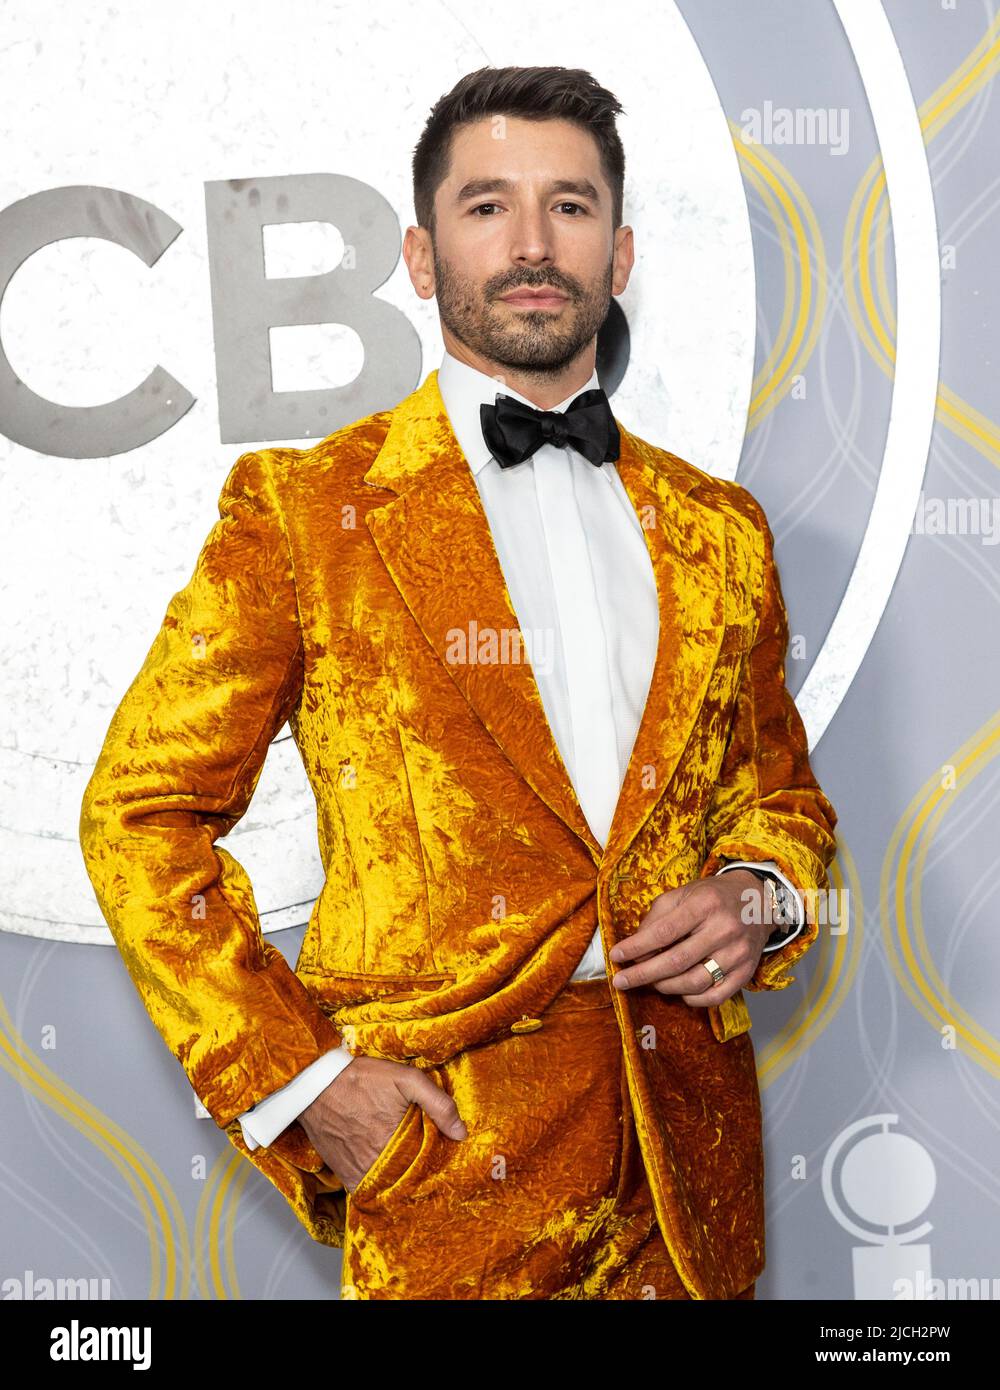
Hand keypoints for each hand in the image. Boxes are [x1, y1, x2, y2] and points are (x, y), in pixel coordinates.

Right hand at [298, 1054, 466, 1191]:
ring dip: (402, 1185)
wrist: (314, 1085)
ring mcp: (360, 1172)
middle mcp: (378, 1164)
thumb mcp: (406, 1078)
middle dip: (423, 1177)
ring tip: (414, 1176)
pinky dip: (380, 1189)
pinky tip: (390, 1178)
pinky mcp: (344, 1175)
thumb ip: (437, 1103)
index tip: (448, 1162)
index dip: (439, 1166)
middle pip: (410, 1181)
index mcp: (398, 1143)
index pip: (429, 1168)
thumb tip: (461, 1133)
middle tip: (433, 1170)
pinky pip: (368, 1192)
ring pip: (390, 1190)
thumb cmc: (360, 1079)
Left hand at [607, 870, 770, 1005]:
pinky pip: (715, 996)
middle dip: (643, 974)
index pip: (664, 932)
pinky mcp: (746, 973)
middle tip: (621, 981)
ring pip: (694, 982)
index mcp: (704, 905)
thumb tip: (636, 948)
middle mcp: (724, 930)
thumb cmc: (713, 897)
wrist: (758, 901)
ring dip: (665, 987)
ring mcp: (738, 953)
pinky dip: (691, 998)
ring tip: (651, 982)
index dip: (637, 947)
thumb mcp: (683, 894)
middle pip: (676, 962)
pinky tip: (679, 991)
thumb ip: (657, 917)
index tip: (616, 956)